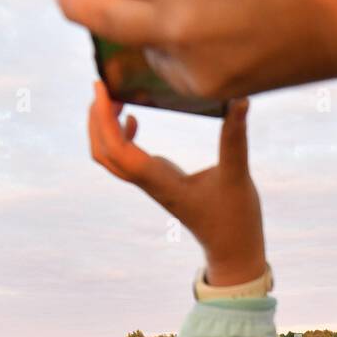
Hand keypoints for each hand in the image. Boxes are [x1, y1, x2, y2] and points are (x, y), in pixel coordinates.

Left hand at [87, 82, 265, 285]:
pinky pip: (125, 159)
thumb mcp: (237, 177)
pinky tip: (132, 119)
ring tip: (111, 97)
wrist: (232, 251)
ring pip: (110, 158)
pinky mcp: (159, 181)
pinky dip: (119, 137)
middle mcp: (150, 183)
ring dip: (103, 128)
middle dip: (96, 119)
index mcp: (161, 182)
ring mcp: (151, 183)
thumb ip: (235, 138)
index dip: (104, 119)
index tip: (102, 88)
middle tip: (104, 85)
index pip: (118, 150)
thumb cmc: (235, 219)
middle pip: (103, 153)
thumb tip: (240, 100)